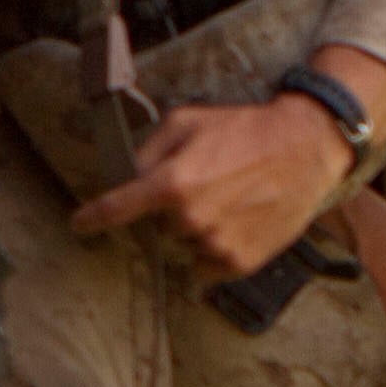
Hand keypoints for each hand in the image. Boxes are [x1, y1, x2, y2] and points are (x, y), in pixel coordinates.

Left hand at [67, 46, 385, 275]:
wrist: (305, 149)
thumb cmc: (247, 131)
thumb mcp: (189, 121)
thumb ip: (151, 150)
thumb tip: (129, 175)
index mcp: (174, 183)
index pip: (117, 209)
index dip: (93, 218)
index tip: (80, 225)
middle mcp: (191, 219)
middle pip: (157, 226)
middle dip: (170, 209)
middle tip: (203, 184)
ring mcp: (216, 245)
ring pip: (183, 246)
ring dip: (195, 229)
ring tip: (227, 199)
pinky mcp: (240, 262)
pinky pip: (207, 265)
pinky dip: (214, 248)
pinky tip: (236, 220)